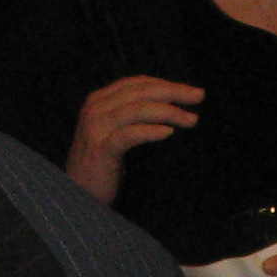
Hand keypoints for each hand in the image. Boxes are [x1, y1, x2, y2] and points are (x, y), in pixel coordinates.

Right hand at [64, 76, 203, 205]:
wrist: (77, 193)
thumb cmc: (101, 163)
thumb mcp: (114, 130)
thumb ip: (131, 113)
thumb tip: (168, 103)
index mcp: (99, 100)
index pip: (137, 83)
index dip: (166, 84)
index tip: (191, 92)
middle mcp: (96, 108)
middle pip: (141, 92)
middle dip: (173, 92)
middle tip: (199, 97)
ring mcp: (96, 128)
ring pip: (138, 110)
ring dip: (169, 112)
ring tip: (191, 120)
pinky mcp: (101, 149)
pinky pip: (130, 135)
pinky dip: (150, 131)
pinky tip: (169, 132)